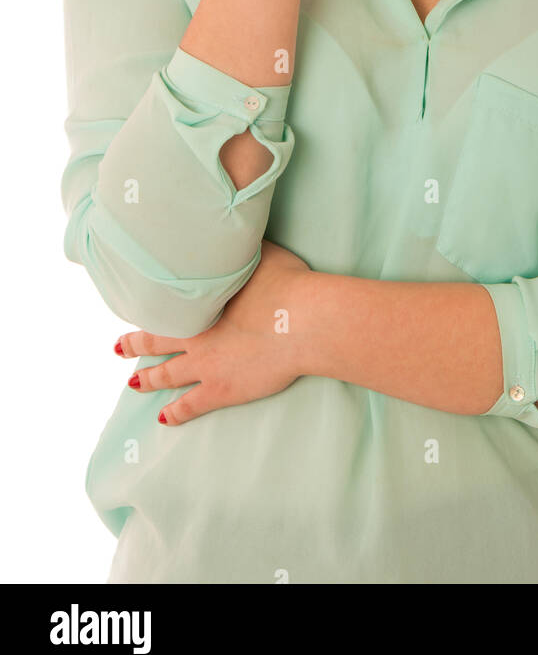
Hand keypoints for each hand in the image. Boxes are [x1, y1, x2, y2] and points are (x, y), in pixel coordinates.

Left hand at [115, 240, 313, 425]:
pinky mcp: (221, 390)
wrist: (301, 321)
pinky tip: (164, 418)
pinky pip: (189, 405)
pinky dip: (175, 413)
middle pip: (156, 340)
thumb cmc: (287, 284)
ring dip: (148, 379)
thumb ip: (244, 252)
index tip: (140, 308)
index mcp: (203, 302)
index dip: (152, 309)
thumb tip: (239, 235)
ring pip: (167, 374)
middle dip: (136, 344)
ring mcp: (205, 365)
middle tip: (119, 348)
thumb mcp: (262, 255)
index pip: (168, 306)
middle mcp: (196, 334)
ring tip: (133, 383)